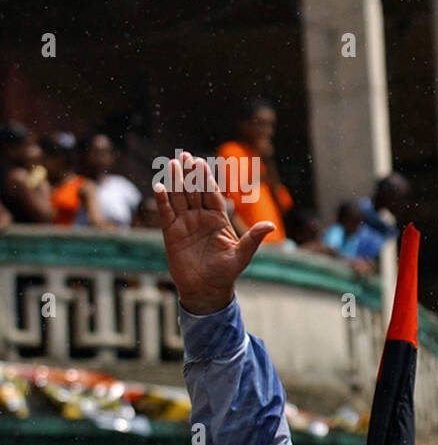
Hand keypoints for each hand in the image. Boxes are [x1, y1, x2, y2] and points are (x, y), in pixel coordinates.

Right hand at [155, 152, 273, 313]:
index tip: (201, 162)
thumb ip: (253, 238)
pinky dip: (163, 200)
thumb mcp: (242, 255)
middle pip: (194, 191)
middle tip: (185, 155)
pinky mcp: (171, 233)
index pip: (212, 194)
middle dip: (190, 174)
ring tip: (171, 163)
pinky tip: (159, 187)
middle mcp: (201, 217)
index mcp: (218, 219)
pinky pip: (166, 213)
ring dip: (175, 181)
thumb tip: (271, 225)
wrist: (206, 289)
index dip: (206, 178)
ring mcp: (185, 223)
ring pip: (179, 198)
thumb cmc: (226, 272)